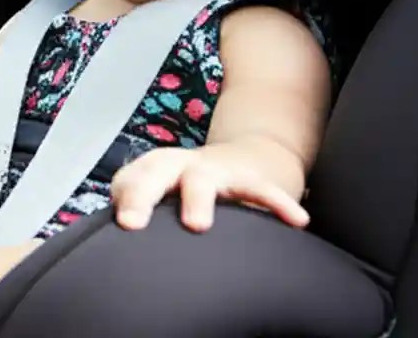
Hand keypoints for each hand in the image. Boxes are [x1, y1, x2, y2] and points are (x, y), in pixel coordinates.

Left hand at [110, 146, 308, 231]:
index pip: (130, 181)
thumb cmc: (183, 193)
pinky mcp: (247, 177)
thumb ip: (139, 215)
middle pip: (156, 171)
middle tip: (134, 223)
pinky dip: (277, 203)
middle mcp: (177, 166)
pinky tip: (296, 220)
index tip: (125, 225)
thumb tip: (121, 255)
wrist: (236, 162)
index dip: (126, 200)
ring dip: (196, 198)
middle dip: (143, 194)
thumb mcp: (160, 199)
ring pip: (200, 178)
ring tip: (196, 226)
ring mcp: (212, 170)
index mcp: (151, 172)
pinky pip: (262, 189)